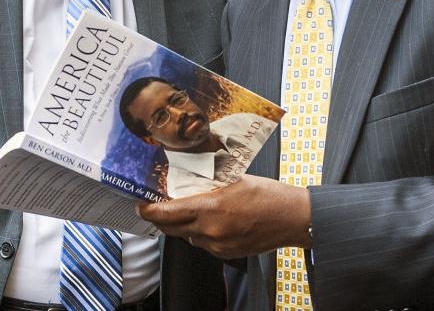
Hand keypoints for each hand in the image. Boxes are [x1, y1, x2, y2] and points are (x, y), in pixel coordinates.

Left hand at [137, 175, 311, 258]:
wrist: (292, 218)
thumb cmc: (268, 195)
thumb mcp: (234, 179)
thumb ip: (208, 184)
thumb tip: (188, 181)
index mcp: (210, 208)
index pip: (167, 214)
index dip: (149, 211)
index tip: (141, 205)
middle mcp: (210, 231)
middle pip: (171, 229)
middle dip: (161, 219)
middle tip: (155, 207)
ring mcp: (218, 245)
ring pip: (188, 236)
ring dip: (183, 225)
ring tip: (189, 210)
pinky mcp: (226, 253)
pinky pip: (203, 244)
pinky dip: (200, 233)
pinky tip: (210, 222)